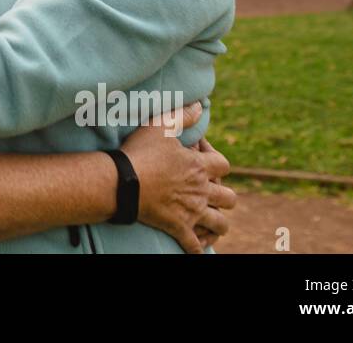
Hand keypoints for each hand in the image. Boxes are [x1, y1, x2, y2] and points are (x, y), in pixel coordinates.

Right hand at [119, 102, 235, 253]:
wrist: (123, 182)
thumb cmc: (141, 152)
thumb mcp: (160, 126)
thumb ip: (182, 115)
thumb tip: (199, 105)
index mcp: (200, 167)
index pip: (224, 165)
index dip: (216, 161)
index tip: (200, 157)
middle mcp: (201, 191)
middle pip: (230, 198)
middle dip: (224, 196)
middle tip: (209, 192)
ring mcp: (192, 211)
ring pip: (220, 223)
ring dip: (218, 222)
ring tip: (209, 219)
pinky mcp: (178, 227)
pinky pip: (195, 244)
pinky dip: (198, 246)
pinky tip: (196, 247)